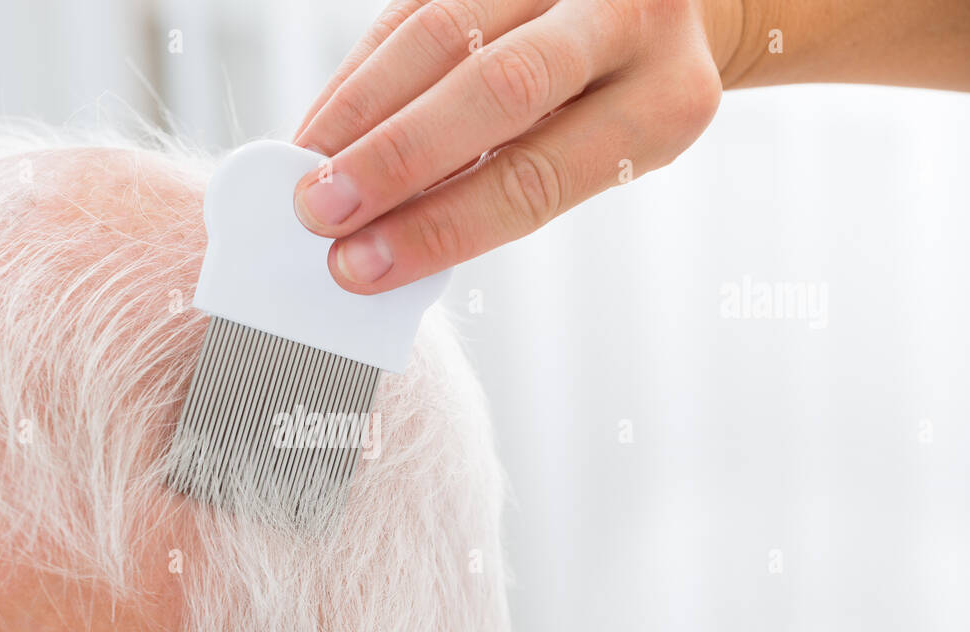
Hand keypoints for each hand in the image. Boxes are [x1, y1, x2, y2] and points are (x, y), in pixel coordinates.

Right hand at [292, 0, 733, 292]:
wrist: (659, 13)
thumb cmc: (620, 104)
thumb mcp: (598, 157)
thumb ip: (507, 186)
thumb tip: (383, 237)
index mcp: (664, 104)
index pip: (537, 179)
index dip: (439, 227)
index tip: (361, 267)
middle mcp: (628, 19)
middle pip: (497, 88)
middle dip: (394, 158)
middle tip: (318, 212)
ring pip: (440, 30)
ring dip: (357, 110)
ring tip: (304, 170)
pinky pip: (412, 6)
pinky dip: (359, 71)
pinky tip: (323, 124)